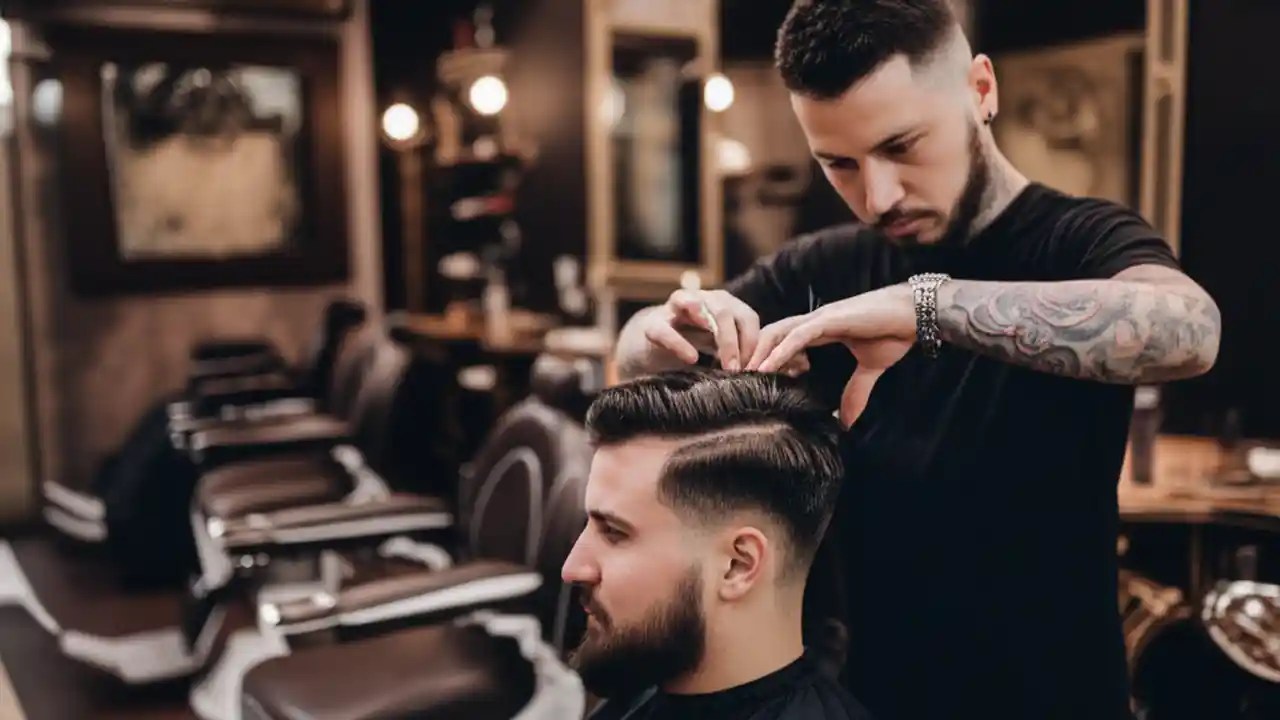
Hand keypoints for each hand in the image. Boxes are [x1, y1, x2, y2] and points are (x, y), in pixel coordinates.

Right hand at [642, 289, 761, 371]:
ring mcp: (674, 307)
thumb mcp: (717, 344)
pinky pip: (666, 330)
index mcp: (722, 304)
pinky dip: (679, 343)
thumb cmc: (690, 342)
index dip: (753, 342)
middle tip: (740, 371)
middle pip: (726, 311)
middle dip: (737, 343)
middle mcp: (701, 298)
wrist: (649, 340)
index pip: (747, 316)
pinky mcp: (652, 324)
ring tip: (728, 362)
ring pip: (699, 307)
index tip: (755, 369)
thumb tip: (762, 367)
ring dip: (717, 333)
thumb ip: (737, 349)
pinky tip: (692, 358)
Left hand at [746, 284, 916, 427]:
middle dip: (752, 355)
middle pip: (771, 335)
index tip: (751, 380)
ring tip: (742, 376)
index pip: (783, 341)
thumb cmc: (894, 333)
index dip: (766, 358)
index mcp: (821, 329)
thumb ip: (855, 392)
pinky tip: (766, 367)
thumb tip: (846, 422)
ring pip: (778, 333)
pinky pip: (797, 336)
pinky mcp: (830, 319)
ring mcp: (821, 317)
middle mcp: (816, 320)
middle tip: (735, 380)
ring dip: (759, 354)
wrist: (915, 313)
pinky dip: (780, 352)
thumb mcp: (870, 368)